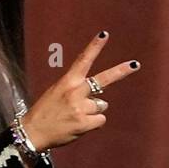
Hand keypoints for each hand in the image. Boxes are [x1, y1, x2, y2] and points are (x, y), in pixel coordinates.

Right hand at [20, 31, 138, 151]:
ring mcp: (81, 108)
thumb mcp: (56, 92)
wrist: (33, 132)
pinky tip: (79, 125)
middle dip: (121, 71)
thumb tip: (100, 100)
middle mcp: (75, 92)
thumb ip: (77, 91)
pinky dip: (93, 124)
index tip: (104, 34)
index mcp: (67, 82)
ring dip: (93, 111)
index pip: (83, 60)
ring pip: (101, 105)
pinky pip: (100, 120)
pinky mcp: (84, 123)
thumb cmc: (45, 112)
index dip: (94, 47)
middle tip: (136, 64)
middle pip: (103, 79)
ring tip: (75, 116)